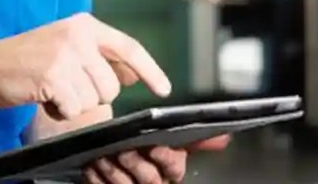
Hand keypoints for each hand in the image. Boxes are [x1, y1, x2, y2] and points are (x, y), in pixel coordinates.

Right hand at [0, 14, 171, 119]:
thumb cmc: (26, 61)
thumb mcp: (67, 49)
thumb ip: (99, 58)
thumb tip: (133, 74)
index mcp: (85, 25)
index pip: (129, 48)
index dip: (150, 70)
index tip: (164, 88)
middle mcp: (78, 35)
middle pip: (111, 85)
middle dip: (91, 95)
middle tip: (64, 85)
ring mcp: (65, 54)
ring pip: (94, 100)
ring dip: (73, 103)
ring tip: (51, 88)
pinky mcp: (53, 76)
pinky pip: (73, 109)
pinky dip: (59, 111)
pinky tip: (43, 96)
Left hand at [82, 136, 230, 183]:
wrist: (123, 158)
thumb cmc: (150, 151)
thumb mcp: (172, 142)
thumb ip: (196, 139)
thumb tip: (226, 138)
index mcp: (171, 171)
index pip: (174, 168)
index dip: (166, 158)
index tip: (155, 147)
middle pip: (150, 179)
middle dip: (137, 164)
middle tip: (124, 150)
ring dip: (114, 171)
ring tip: (103, 156)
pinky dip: (97, 177)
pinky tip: (91, 166)